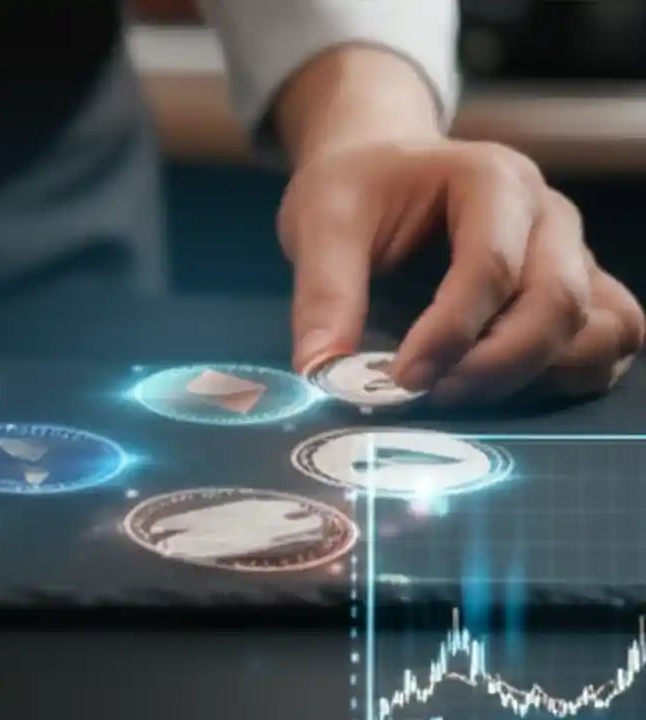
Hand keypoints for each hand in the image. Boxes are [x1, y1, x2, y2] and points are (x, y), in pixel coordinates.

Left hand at [282, 138, 644, 404]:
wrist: (380, 168)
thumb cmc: (357, 189)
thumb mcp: (321, 223)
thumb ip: (324, 294)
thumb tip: (319, 370)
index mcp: (491, 180)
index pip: (491, 267)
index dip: (448, 335)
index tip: (398, 379)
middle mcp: (548, 214)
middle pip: (559, 302)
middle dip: (496, 364)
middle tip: (429, 396)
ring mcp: (573, 254)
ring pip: (602, 327)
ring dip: (541, 376)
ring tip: (462, 393)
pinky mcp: (577, 290)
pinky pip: (609, 341)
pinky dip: (568, 377)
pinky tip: (499, 390)